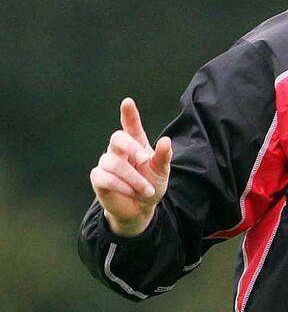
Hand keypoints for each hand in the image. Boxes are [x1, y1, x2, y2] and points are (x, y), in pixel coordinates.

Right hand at [89, 98, 172, 236]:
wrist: (140, 209)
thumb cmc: (150, 185)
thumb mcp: (161, 172)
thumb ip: (163, 157)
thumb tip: (166, 141)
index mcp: (135, 144)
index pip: (130, 126)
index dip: (128, 114)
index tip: (128, 102)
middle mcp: (119, 150)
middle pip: (117, 138)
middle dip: (131, 148)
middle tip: (145, 160)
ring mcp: (106, 163)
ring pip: (114, 163)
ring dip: (133, 178)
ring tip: (147, 191)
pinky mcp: (98, 178)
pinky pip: (105, 177)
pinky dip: (122, 186)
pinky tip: (132, 192)